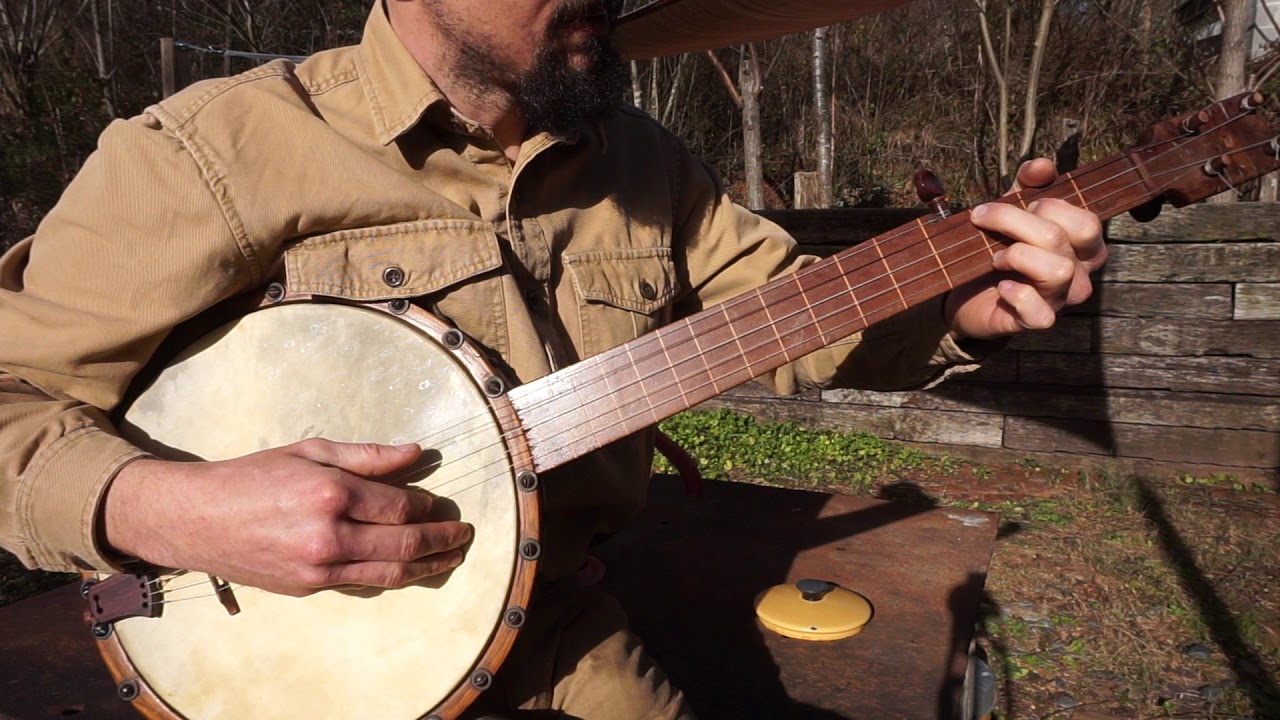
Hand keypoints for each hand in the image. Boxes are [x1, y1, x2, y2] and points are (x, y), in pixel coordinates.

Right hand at [102, 439, 472, 596]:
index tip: (443, 503)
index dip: (429, 506)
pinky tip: (409, 568)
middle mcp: (328, 535)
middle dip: (442, 539)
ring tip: (451, 557)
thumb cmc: (253, 476)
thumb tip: (415, 453)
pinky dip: (392, 577)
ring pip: (390, 573)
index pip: (400, 505)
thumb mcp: (310, 450)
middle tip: (464, 534)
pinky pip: (362, 583)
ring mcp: (318, 568)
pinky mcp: (308, 588)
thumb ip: (367, 455)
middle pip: (404, 543)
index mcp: (331, 493)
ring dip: (428, 566)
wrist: (198, 519)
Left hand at [944, 158, 1106, 339]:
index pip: (1087, 222)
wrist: (966, 294)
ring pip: (1057, 271)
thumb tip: (1042, 165)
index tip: (1014, 201)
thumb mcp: (1011, 210)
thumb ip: (1026, 185)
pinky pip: (1040, 312)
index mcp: (1081, 245)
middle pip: (1063, 239)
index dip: (1049, 206)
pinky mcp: (1035, 321)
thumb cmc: (997, 248)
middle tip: (987, 221)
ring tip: (994, 258)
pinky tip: (1001, 287)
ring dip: (1017, 255)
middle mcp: (1079, 273)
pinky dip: (1018, 295)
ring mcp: (1059, 299)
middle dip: (1019, 222)